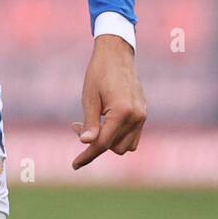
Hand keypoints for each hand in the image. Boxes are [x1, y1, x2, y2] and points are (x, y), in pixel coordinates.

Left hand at [71, 34, 146, 169]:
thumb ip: (90, 123)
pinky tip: (103, 122)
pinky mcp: (143, 113)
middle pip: (115, 148)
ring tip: (91, 123)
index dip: (87, 155)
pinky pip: (132, 136)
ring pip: (126, 146)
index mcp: (122, 112)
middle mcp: (136, 116)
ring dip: (108, 141)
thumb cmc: (99, 73)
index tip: (74, 165)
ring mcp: (142, 115)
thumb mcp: (89, 98)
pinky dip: (117, 135)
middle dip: (97, 144)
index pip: (103, 143)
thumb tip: (86, 144)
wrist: (117, 53)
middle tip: (78, 126)